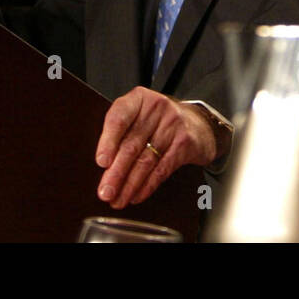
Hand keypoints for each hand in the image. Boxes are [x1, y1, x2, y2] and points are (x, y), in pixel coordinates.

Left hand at [94, 87, 218, 208]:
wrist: (196, 123)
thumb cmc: (157, 121)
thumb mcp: (138, 115)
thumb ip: (120, 132)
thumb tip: (103, 166)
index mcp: (138, 99)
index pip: (119, 118)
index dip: (108, 141)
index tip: (101, 162)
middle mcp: (156, 109)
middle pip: (132, 144)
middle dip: (116, 173)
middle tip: (105, 191)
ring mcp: (173, 125)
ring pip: (146, 160)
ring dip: (129, 184)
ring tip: (118, 199)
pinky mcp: (184, 144)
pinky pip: (162, 169)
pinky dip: (147, 186)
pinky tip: (136, 195)